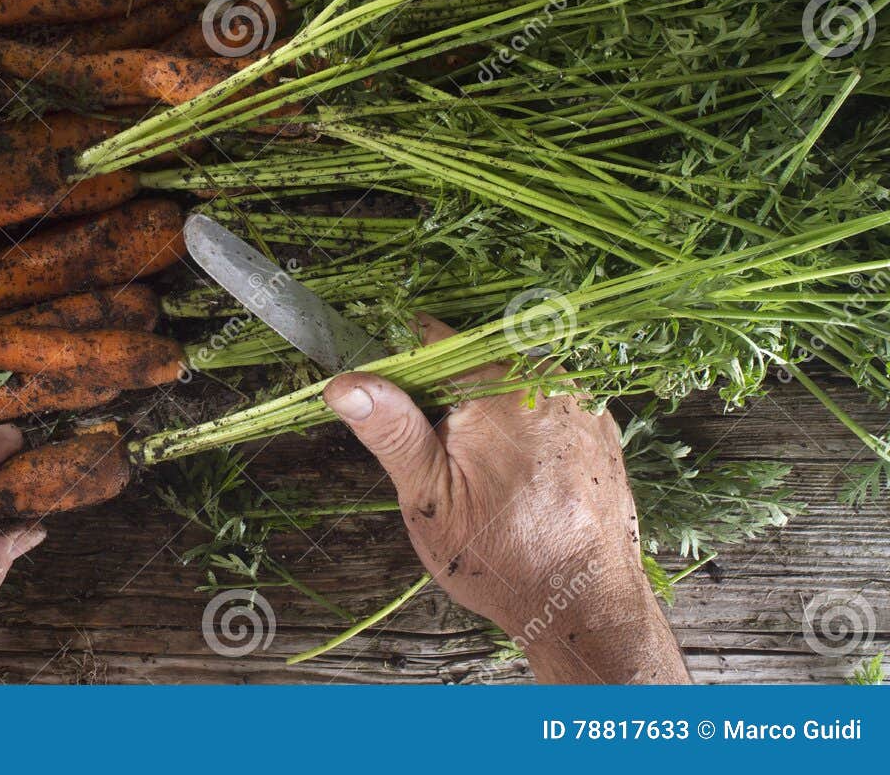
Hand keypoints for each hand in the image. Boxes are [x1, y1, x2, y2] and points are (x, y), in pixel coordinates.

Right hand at [323, 313, 687, 683]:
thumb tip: (344, 384)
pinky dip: (526, 428)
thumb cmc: (501, 557)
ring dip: (489, 412)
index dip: (406, 369)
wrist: (585, 606)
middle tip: (446, 461)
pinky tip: (520, 476)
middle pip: (476, 361)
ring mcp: (582, 404)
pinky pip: (547, 406)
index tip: (400, 411)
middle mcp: (547, 381)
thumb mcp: (431, 498)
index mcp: (499, 387)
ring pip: (512, 383)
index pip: (435, 340)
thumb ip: (393, 431)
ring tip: (485, 473)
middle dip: (450, 398)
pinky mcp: (601, 429)